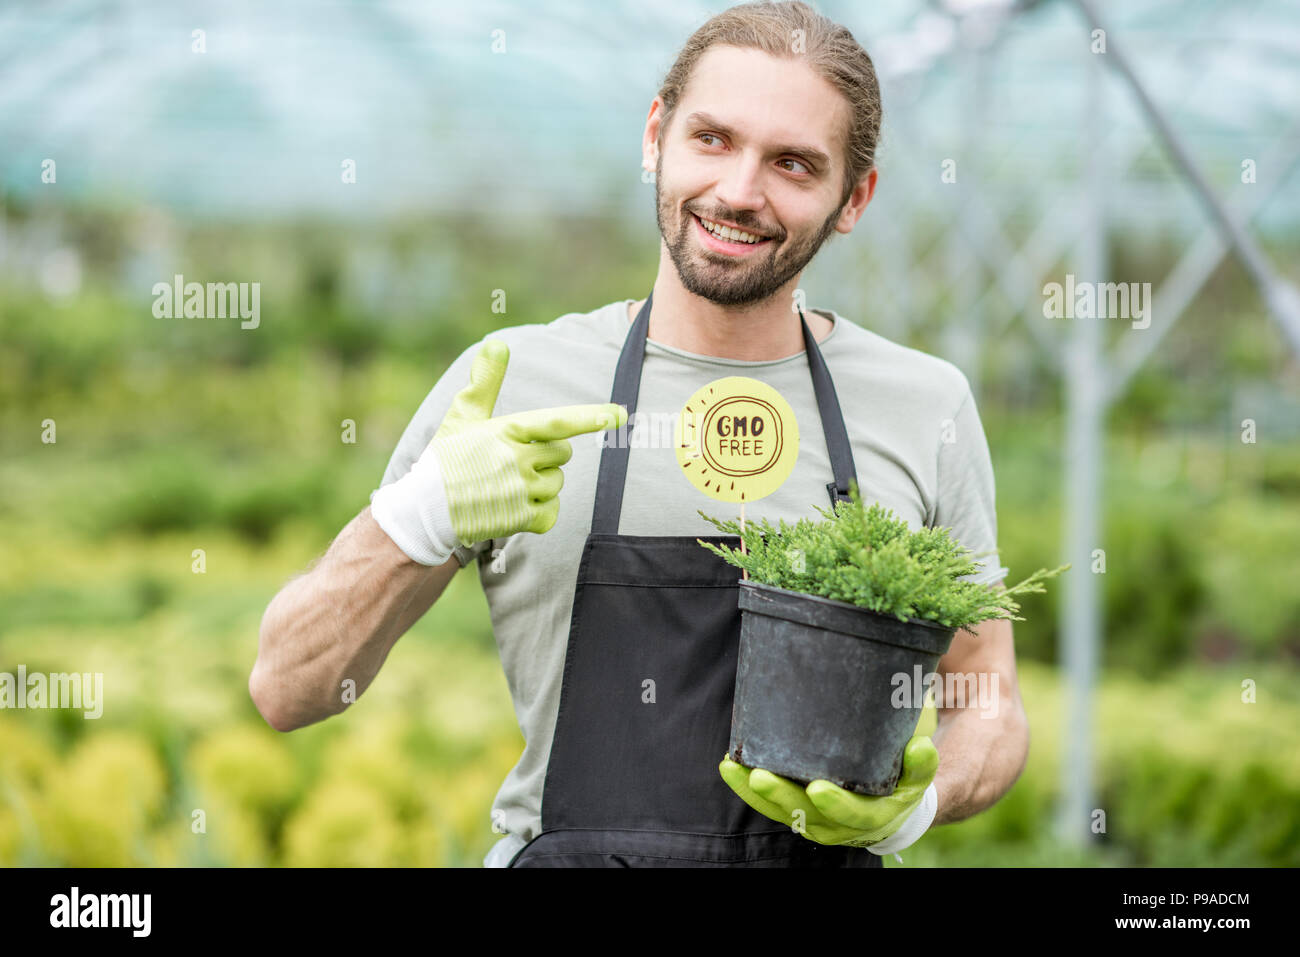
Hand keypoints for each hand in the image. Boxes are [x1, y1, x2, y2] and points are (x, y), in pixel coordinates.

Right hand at [370, 339, 625, 563]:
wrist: (424, 508)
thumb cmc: (446, 457)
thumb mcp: (463, 415)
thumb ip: (486, 380)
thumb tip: (497, 343)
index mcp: (508, 430)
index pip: (557, 421)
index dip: (590, 417)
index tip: (618, 414)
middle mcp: (517, 459)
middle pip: (562, 453)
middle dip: (547, 455)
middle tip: (512, 462)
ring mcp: (520, 490)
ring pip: (558, 483)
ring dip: (542, 484)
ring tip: (506, 486)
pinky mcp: (520, 518)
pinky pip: (551, 512)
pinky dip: (539, 512)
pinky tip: (513, 507)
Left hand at [719, 701, 939, 851]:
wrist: (887, 805)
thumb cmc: (900, 779)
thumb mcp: (918, 773)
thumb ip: (921, 763)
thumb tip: (919, 747)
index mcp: (873, 815)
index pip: (853, 814)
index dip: (836, 804)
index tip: (818, 788)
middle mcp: (838, 824)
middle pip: (806, 814)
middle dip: (781, 796)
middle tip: (760, 775)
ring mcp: (813, 818)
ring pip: (780, 810)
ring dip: (754, 790)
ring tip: (733, 764)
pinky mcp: (795, 809)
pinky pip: (767, 802)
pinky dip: (747, 786)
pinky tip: (730, 764)